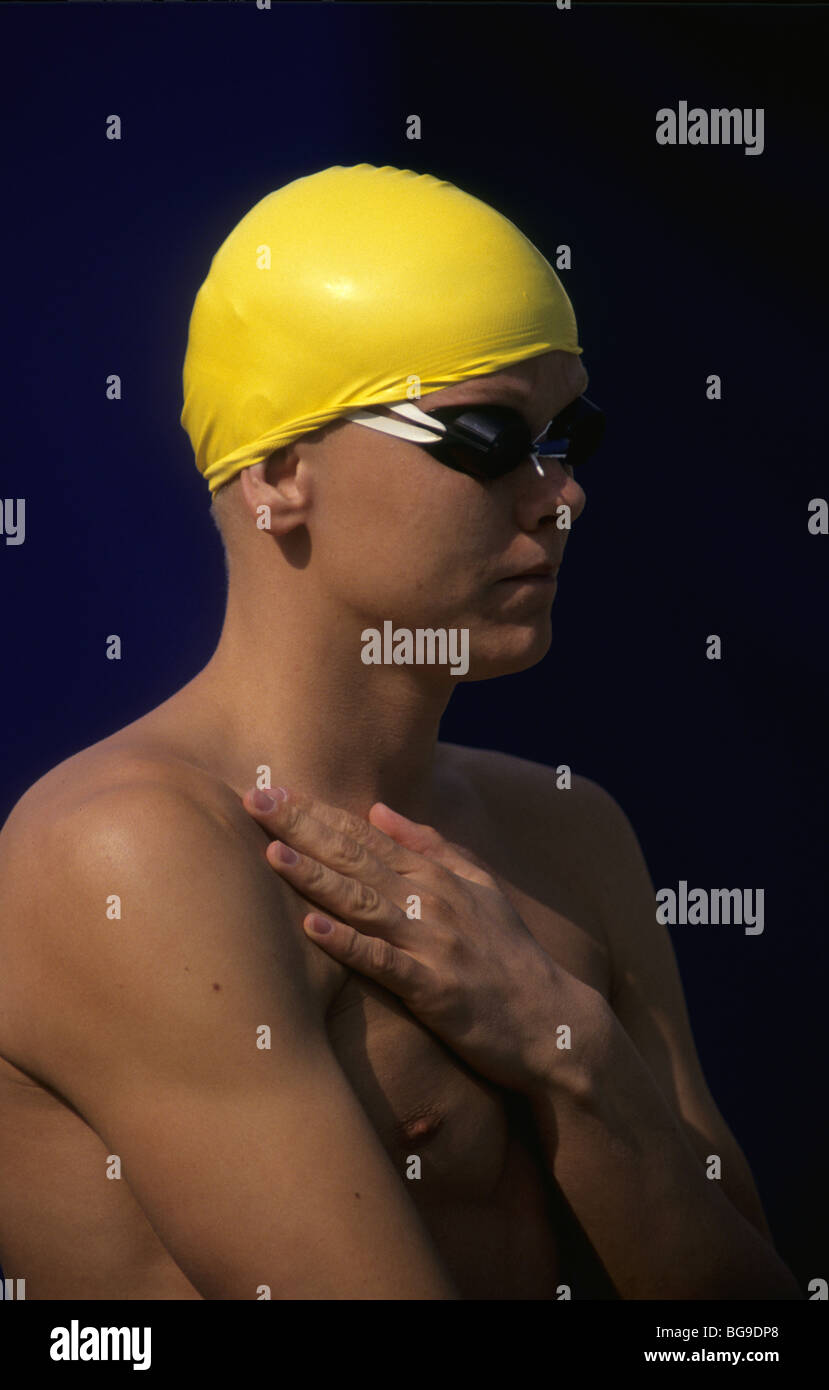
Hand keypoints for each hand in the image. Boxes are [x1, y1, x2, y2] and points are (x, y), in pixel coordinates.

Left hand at [243, 784, 592, 1093]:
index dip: (318, 812)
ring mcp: (433, 944)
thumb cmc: (509, 955)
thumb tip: (379, 810)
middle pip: (356, 858)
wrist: (552, 1022)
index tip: (272, 789)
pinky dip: (349, 944)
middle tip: (254, 801)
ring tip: (274, 854)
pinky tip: (313, 927)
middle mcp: (432, 902)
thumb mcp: (479, 888)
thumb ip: (431, 846)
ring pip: (364, 903)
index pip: (366, 835)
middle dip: (303, 829)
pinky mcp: (436, 989)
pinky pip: (383, 963)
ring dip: (317, 877)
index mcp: (436, 877)